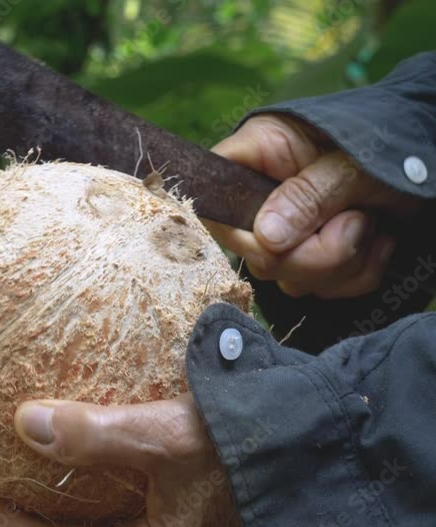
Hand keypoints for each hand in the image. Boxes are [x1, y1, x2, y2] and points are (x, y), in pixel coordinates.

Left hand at [0, 395, 249, 526]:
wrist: (319, 442)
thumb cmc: (249, 445)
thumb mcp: (167, 438)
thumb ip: (96, 435)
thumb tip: (24, 421)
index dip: (2, 518)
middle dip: (23, 516)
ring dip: (55, 505)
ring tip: (24, 464)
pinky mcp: (180, 519)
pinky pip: (116, 517)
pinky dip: (87, 494)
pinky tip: (77, 457)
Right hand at [206, 114, 421, 298]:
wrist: (433, 151)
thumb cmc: (392, 140)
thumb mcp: (353, 162)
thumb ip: (307, 196)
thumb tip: (265, 239)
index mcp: (259, 154)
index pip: (211, 196)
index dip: (234, 228)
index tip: (273, 237)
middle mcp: (264, 195)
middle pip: (254, 251)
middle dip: (309, 254)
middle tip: (356, 224)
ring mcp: (288, 229)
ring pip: (288, 277)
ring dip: (339, 265)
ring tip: (373, 226)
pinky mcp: (314, 255)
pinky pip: (318, 288)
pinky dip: (355, 276)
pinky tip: (380, 243)